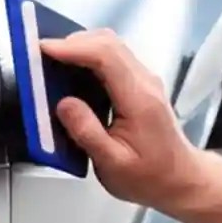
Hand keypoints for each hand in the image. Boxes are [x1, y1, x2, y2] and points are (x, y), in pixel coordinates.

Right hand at [41, 28, 209, 210]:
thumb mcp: (113, 164)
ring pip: (111, 46)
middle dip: (72, 43)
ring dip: (80, 47)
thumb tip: (63, 104)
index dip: (72, 49)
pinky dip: (88, 56)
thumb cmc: (149, 177)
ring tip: (51, 62)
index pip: (106, 57)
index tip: (43, 50)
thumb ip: (87, 133)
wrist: (180, 180)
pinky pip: (113, 58)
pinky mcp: (138, 84)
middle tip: (41, 56)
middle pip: (108, 43)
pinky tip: (71, 70)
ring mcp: (144, 80)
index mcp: (139, 99)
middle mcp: (144, 82)